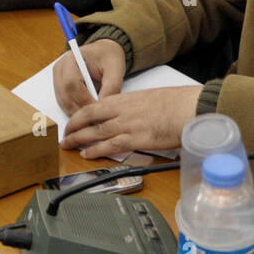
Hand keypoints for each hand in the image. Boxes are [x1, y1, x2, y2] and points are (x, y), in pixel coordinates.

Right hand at [53, 38, 126, 115]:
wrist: (104, 52)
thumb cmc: (109, 58)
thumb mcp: (116, 70)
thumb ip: (111, 87)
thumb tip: (102, 107)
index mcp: (72, 58)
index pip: (71, 83)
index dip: (82, 99)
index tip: (96, 109)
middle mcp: (60, 68)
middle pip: (64, 94)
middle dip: (78, 109)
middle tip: (94, 120)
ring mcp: (57, 78)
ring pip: (62, 102)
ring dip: (76, 113)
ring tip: (92, 119)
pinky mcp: (59, 87)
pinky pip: (64, 103)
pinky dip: (74, 111)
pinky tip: (86, 116)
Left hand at [61, 86, 202, 158]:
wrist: (188, 107)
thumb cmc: (176, 102)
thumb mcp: (150, 98)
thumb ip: (135, 107)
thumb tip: (131, 116)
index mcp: (125, 98)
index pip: (95, 106)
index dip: (80, 115)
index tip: (73, 121)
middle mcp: (122, 110)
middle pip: (90, 118)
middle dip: (74, 127)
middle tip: (65, 135)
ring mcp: (127, 125)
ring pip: (95, 132)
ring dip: (79, 140)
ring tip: (68, 146)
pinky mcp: (136, 139)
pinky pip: (110, 146)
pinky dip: (96, 151)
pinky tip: (87, 155)